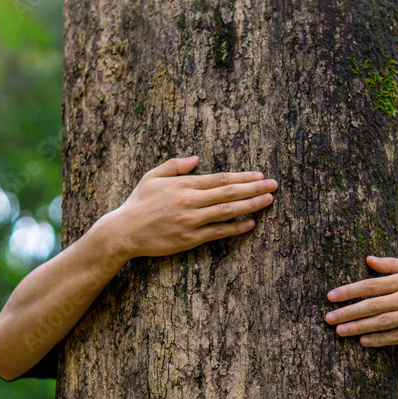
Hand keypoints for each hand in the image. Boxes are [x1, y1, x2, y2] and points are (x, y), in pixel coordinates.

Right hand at [105, 156, 277, 258]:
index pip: (220, 179)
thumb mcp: (152, 177)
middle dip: (254, 189)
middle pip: (229, 193)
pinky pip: (218, 233)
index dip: (242, 177)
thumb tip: (196, 159)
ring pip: (227, 211)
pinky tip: (250, 223)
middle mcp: (190, 202)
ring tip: (268, 201)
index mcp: (183, 185)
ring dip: (251, 206)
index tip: (259, 176)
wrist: (123, 232)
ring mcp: (191, 221)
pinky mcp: (189, 239)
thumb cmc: (138, 203)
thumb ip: (175, 166)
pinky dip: (236, 228)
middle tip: (274, 186)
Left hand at [325, 256, 397, 346]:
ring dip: (359, 327)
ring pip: (383, 322)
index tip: (331, 296)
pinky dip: (380, 339)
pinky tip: (363, 341)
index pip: (372, 285)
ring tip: (340, 331)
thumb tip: (368, 259)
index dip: (350, 291)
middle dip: (349, 311)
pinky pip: (397, 337)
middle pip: (374, 305)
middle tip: (328, 318)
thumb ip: (393, 264)